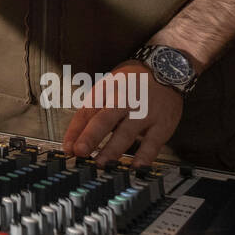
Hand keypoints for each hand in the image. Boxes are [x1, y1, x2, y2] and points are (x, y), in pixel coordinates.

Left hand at [60, 61, 182, 166]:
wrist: (166, 68)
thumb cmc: (132, 82)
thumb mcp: (109, 87)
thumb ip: (94, 110)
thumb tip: (75, 138)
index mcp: (107, 90)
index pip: (87, 111)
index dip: (76, 130)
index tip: (68, 147)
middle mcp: (125, 100)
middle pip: (104, 119)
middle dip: (90, 136)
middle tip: (80, 152)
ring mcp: (145, 113)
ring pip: (126, 132)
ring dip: (112, 150)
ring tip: (101, 163)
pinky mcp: (162, 124)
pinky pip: (152, 143)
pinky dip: (144, 156)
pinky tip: (136, 167)